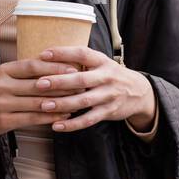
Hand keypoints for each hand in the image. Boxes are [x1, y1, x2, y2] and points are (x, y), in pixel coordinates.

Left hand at [33, 45, 155, 132]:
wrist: (139, 92)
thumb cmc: (109, 75)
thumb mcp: (100, 63)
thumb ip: (79, 61)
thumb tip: (46, 57)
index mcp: (102, 61)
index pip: (82, 53)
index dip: (63, 53)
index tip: (43, 55)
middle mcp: (107, 77)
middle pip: (81, 79)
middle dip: (60, 82)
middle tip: (39, 83)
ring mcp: (109, 95)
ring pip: (84, 101)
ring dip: (63, 104)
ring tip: (44, 106)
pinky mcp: (109, 112)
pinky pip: (89, 119)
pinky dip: (73, 124)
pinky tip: (56, 126)